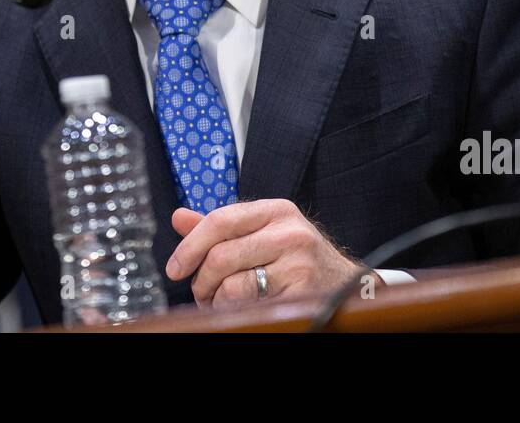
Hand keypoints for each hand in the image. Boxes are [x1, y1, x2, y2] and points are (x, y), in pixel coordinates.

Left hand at [167, 199, 373, 308]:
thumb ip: (221, 227)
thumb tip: (179, 217)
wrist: (345, 284)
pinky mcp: (301, 291)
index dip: (190, 245)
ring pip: (232, 284)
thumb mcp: (263, 233)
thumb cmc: (296, 258)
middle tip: (200, 292)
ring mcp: (297, 262)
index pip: (220, 220)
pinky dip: (235, 310)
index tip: (175, 267)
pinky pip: (249, 304)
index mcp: (276, 210)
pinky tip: (242, 307)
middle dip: (201, 280)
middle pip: (221, 255)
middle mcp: (289, 231)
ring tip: (221, 301)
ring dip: (216, 300)